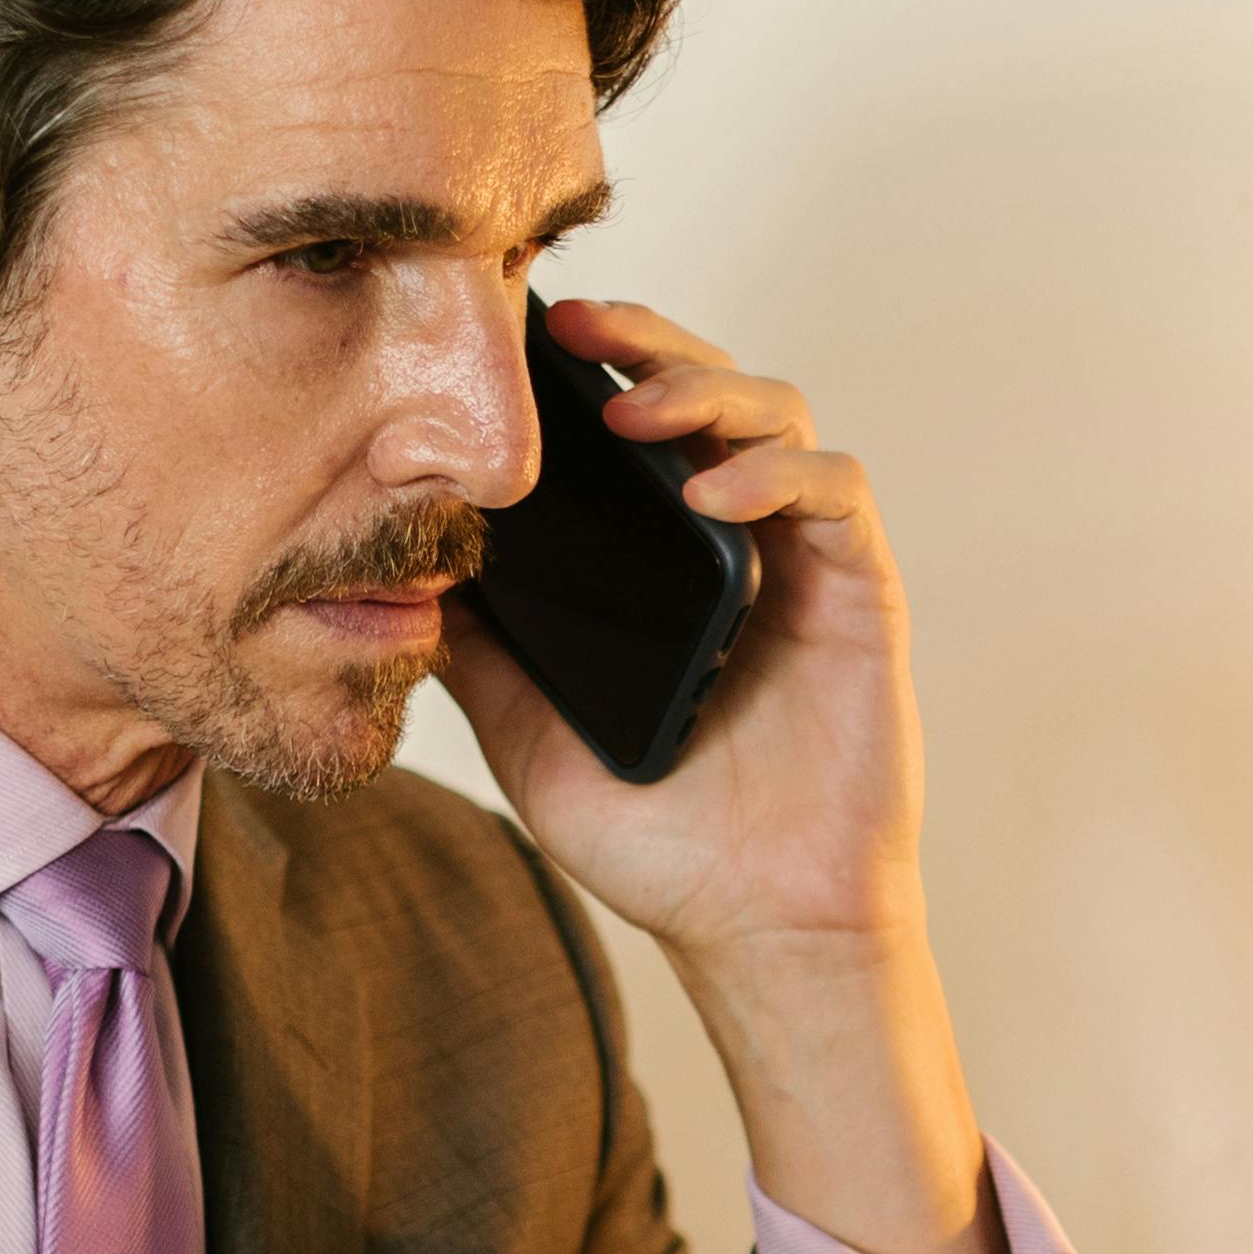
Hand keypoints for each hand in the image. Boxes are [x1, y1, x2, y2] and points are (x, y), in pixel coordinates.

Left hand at [442, 299, 997, 1253]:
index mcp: (663, 558)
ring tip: (633, 411)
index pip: (634, 422)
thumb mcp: (527, 732)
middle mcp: (737, 539)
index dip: (589, 366)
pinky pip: (834, 494)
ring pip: (777, 415)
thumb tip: (395, 571)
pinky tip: (714, 495)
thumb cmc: (657, 838)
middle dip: (642, 341)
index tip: (513, 339)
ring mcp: (800, 560)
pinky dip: (777, 474)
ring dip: (707, 390)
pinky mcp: (858, 594)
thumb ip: (479, 650)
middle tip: (571, 326)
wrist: (753, 927)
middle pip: (706, 387)